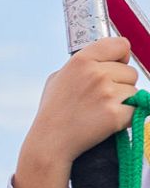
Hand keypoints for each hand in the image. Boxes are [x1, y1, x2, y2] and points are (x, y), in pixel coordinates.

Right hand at [14, 37, 139, 187]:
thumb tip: (107, 57)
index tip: (116, 65)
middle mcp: (96, 74)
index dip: (121, 56)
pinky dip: (126, 117)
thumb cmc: (54, 111)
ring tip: (99, 111)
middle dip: (120, 84)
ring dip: (123, 102)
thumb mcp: (58, 79)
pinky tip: (106, 122)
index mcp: (81, 60)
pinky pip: (136, 109)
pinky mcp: (116, 114)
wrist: (50, 142)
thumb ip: (82, 64)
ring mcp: (107, 94)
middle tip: (99, 99)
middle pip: (130, 72)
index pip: (121, 45)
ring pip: (134, 91)